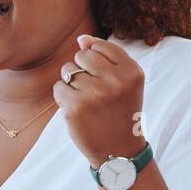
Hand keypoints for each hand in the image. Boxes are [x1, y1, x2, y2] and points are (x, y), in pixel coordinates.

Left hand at [52, 34, 146, 167]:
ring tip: (86, 101)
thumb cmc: (119, 112)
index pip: (100, 46)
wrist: (119, 151)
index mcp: (132, 72)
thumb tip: (82, 38)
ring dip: (71, 84)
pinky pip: (58, 88)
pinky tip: (76, 109)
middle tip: (93, 91)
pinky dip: (62, 98)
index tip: (102, 78)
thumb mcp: (124, 83)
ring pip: (68, 71)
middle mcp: (116, 81)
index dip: (95, 60)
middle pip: (82, 55)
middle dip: (81, 69)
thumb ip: (106, 57)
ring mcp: (95, 94)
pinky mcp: (76, 107)